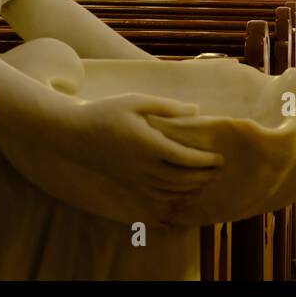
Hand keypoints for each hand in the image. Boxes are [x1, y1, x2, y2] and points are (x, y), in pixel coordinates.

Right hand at [63, 94, 223, 204]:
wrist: (76, 134)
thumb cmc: (108, 112)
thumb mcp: (138, 101)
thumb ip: (168, 107)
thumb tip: (196, 110)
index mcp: (149, 145)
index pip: (186, 159)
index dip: (206, 161)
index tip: (220, 156)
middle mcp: (145, 167)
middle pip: (182, 179)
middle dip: (204, 176)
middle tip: (219, 168)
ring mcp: (137, 179)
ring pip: (172, 191)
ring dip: (193, 187)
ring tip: (207, 178)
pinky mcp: (130, 183)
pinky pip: (158, 195)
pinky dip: (176, 194)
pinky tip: (184, 188)